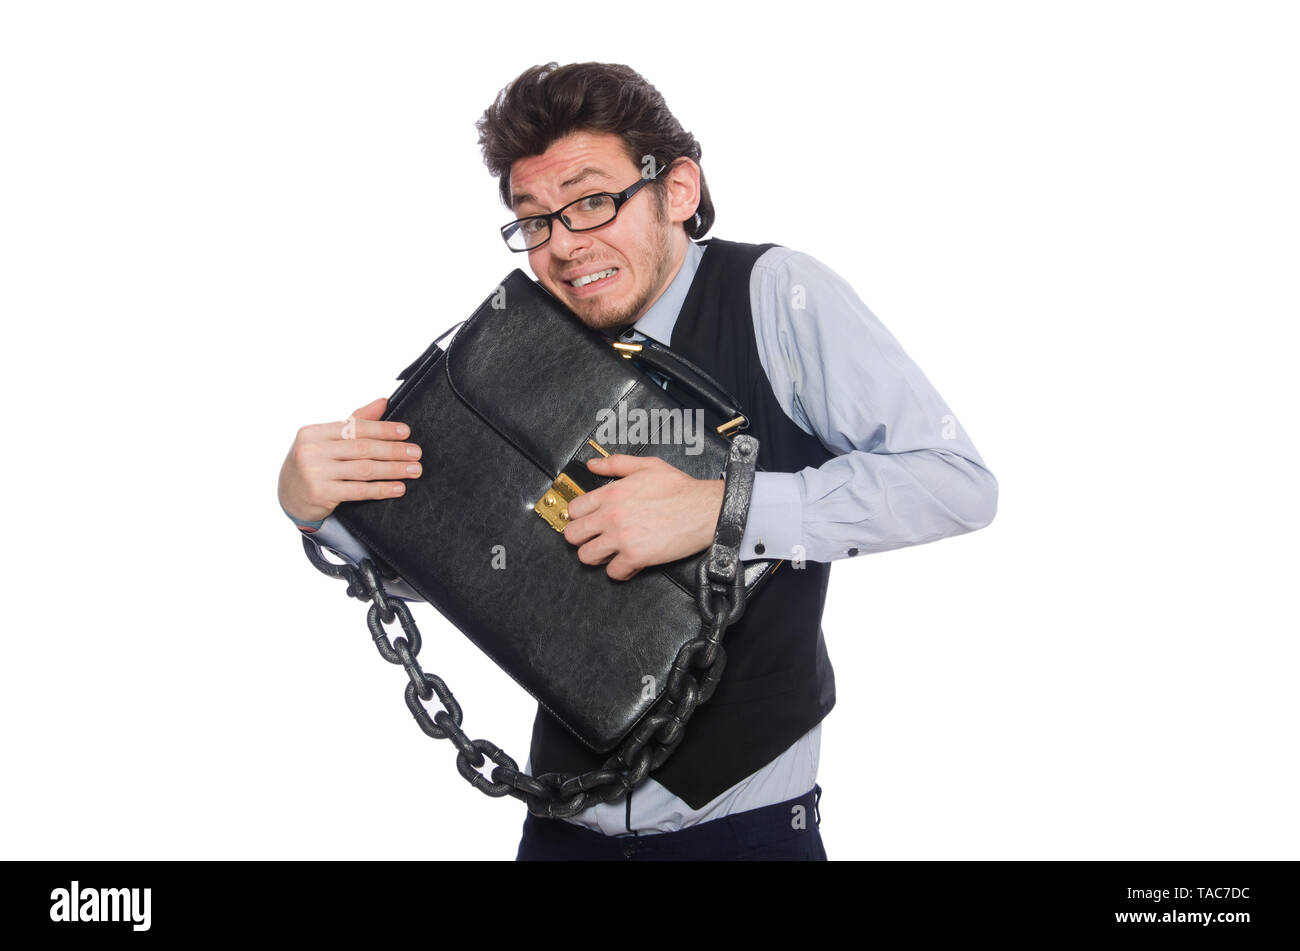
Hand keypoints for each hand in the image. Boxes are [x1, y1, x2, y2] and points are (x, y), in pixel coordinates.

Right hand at [277, 397, 422, 523]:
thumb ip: (353, 422)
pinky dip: (381, 489)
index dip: (382, 429)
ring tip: (414, 469)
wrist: (289, 496)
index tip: (406, 432)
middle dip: (393, 450)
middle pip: (362, 448)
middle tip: (416, 453)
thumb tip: (383, 402)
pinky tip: (398, 488)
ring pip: (363, 469)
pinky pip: (359, 491)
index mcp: (313, 432)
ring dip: (393, 469)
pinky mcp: (320, 494)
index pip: (354, 427)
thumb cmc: (313, 463)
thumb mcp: (326, 440)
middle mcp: (311, 451)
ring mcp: (314, 473)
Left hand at [562, 454, 724, 580]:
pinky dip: (620, 571)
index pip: (574, 509)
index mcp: (612, 493)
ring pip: (586, 556)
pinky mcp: (635, 557)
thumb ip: (616, 464)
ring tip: (608, 552)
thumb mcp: (647, 466)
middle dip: (582, 538)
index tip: (585, 521)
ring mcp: (621, 538)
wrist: (704, 510)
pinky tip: (628, 563)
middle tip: (594, 539)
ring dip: (596, 556)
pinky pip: (613, 573)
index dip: (578, 517)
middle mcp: (611, 516)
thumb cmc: (680, 489)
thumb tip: (593, 464)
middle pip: (573, 535)